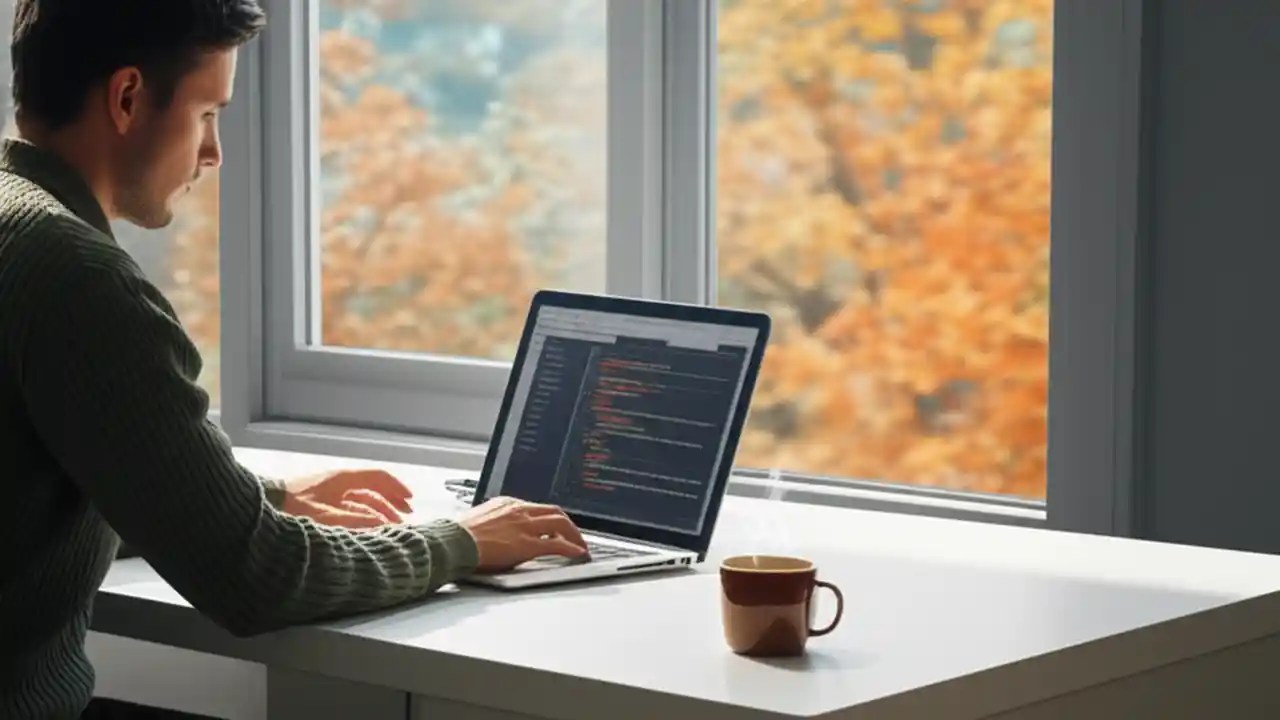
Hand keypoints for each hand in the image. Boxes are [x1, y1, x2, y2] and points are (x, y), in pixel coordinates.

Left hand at [281, 469, 413, 528]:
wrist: (261, 508)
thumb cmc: (292, 508)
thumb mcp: (326, 516)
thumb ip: (356, 520)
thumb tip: (383, 524)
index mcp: (343, 479)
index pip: (378, 477)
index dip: (396, 487)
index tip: (410, 500)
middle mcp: (339, 483)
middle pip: (372, 490)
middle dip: (391, 503)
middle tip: (405, 517)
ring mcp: (329, 493)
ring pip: (362, 500)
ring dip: (379, 511)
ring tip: (391, 525)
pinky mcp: (320, 505)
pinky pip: (350, 507)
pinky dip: (364, 516)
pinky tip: (368, 527)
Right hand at [458, 497, 589, 572]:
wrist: (452, 543)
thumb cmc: (458, 537)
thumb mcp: (479, 521)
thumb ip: (494, 523)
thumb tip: (497, 533)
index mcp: (507, 503)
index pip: (536, 507)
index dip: (550, 518)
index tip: (555, 526)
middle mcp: (519, 510)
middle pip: (554, 511)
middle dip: (568, 524)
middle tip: (574, 535)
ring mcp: (524, 526)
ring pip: (560, 524)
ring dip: (574, 535)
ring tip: (580, 546)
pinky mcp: (527, 544)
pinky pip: (557, 544)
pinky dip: (571, 548)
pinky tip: (578, 554)